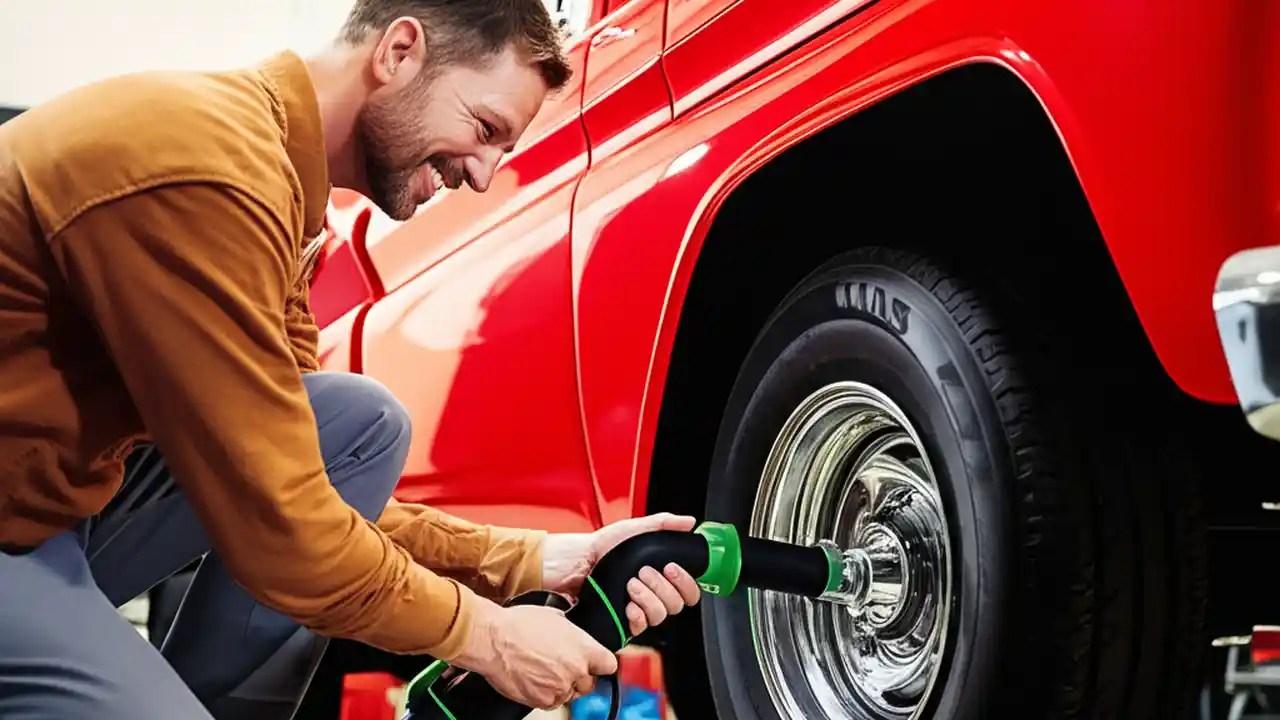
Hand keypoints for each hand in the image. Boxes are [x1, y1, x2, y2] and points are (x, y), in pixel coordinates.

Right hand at [452, 598, 618, 709]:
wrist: (493, 639)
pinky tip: (535, 680)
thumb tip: (575, 635)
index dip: (601, 663)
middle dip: (579, 677)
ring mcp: (560, 687)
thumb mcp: (555, 616)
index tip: (595, 663)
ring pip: (570, 694)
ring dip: (562, 686)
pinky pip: (552, 702)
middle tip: (563, 666)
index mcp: (584, 648)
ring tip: (544, 671)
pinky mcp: (543, 700)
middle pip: (590, 683)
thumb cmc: (519, 624)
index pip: (609, 665)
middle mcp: (576, 670)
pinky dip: (546, 695)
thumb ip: (573, 631)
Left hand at [542, 513, 702, 636]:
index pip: (688, 590)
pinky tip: (628, 605)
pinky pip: (640, 628)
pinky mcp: (623, 621)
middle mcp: (652, 594)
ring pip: (660, 615)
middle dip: (663, 586)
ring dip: (648, 598)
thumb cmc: (602, 545)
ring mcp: (638, 609)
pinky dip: (637, 616)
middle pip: (677, 604)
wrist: (575, 561)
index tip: (672, 567)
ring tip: (631, 583)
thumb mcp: (634, 528)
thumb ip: (664, 524)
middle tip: (644, 572)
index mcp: (660, 575)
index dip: (686, 582)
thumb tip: (689, 523)